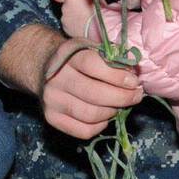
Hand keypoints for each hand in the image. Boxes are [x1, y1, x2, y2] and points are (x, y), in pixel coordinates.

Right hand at [0, 24, 141, 140]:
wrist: (43, 66)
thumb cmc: (75, 57)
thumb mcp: (90, 47)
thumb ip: (112, 58)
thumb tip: (134, 74)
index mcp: (67, 55)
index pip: (92, 65)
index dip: (117, 76)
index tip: (134, 82)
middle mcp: (56, 78)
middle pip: (94, 94)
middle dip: (122, 98)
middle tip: (135, 96)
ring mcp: (52, 100)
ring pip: (90, 115)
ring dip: (112, 112)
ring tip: (119, 106)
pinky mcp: (51, 118)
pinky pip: (83, 131)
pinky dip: (99, 126)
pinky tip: (104, 117)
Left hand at [58, 0, 95, 38]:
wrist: (98, 27)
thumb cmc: (98, 11)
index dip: (77, 0)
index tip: (82, 3)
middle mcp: (64, 7)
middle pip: (68, 6)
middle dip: (74, 8)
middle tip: (84, 12)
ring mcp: (64, 18)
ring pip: (67, 15)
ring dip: (73, 17)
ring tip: (84, 19)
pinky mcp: (65, 27)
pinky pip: (68, 24)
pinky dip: (73, 25)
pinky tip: (81, 25)